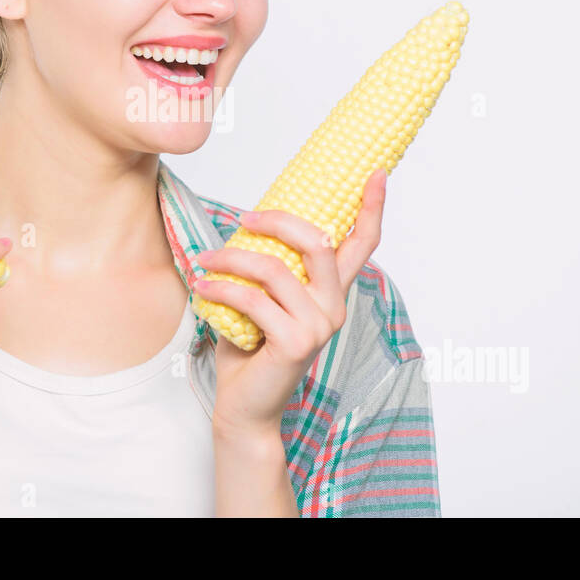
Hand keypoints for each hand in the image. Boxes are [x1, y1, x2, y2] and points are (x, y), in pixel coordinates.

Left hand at [196, 167, 387, 437]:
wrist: (244, 407)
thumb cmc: (250, 349)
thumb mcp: (264, 298)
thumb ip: (271, 266)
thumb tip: (249, 218)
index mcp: (332, 292)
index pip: (363, 244)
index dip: (372, 207)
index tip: (376, 172)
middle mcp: (334, 307)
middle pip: (319, 243)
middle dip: (280, 221)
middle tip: (245, 216)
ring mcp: (318, 326)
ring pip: (275, 269)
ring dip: (233, 257)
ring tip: (206, 259)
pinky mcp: (295, 343)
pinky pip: (254, 300)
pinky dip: (222, 288)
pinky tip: (203, 285)